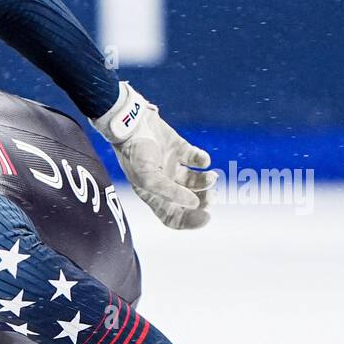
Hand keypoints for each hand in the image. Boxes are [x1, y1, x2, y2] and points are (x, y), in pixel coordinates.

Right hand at [91, 82, 216, 230]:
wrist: (132, 122)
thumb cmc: (134, 152)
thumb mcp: (147, 177)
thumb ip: (170, 192)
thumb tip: (194, 203)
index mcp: (153, 195)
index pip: (172, 217)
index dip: (189, 221)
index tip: (206, 217)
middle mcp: (164, 183)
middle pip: (188, 201)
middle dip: (202, 201)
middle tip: (211, 196)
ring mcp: (172, 166)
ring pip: (195, 181)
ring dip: (206, 182)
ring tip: (211, 177)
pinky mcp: (179, 149)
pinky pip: (196, 159)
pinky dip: (203, 160)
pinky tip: (203, 160)